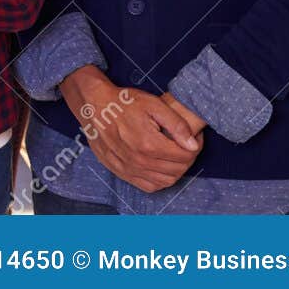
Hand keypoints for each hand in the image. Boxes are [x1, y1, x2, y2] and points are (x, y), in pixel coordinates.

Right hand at [59, 66, 202, 192]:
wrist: (93, 105)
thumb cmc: (123, 103)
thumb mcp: (153, 104)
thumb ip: (176, 124)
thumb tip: (193, 145)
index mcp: (149, 144)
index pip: (186, 156)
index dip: (195, 145)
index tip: (194, 136)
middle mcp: (139, 161)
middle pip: (178, 170)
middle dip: (187, 158)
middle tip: (185, 144)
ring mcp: (129, 169)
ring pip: (165, 181)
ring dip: (175, 170)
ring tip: (173, 154)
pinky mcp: (121, 172)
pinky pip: (148, 186)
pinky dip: (159, 180)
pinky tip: (159, 166)